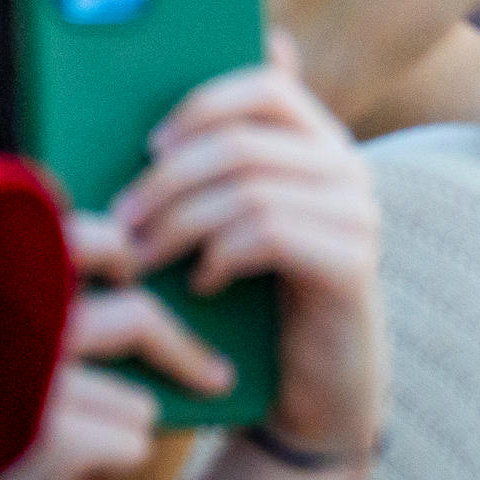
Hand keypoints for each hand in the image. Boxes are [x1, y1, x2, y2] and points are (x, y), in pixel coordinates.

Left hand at [108, 46, 388, 468]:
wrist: (314, 391)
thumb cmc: (262, 301)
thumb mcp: (241, 223)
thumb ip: (225, 166)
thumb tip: (189, 102)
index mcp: (322, 144)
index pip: (269, 88)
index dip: (202, 107)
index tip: (149, 147)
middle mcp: (349, 169)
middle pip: (243, 143)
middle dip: (168, 180)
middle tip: (122, 220)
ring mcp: (358, 215)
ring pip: (250, 190)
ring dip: (180, 224)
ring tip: (144, 258)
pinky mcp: (353, 263)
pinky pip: (270, 236)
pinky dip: (220, 257)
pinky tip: (200, 284)